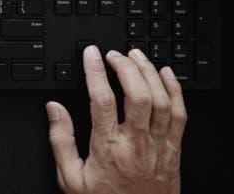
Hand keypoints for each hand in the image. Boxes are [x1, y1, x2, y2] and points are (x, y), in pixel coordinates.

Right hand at [46, 46, 186, 193]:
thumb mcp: (71, 179)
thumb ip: (60, 140)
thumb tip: (54, 109)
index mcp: (107, 147)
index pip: (102, 99)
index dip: (96, 71)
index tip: (91, 54)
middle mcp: (135, 143)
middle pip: (136, 94)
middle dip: (125, 67)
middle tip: (114, 54)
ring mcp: (157, 146)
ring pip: (160, 100)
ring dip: (149, 72)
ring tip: (136, 56)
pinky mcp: (173, 150)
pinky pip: (179, 115)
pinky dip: (175, 90)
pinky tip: (165, 74)